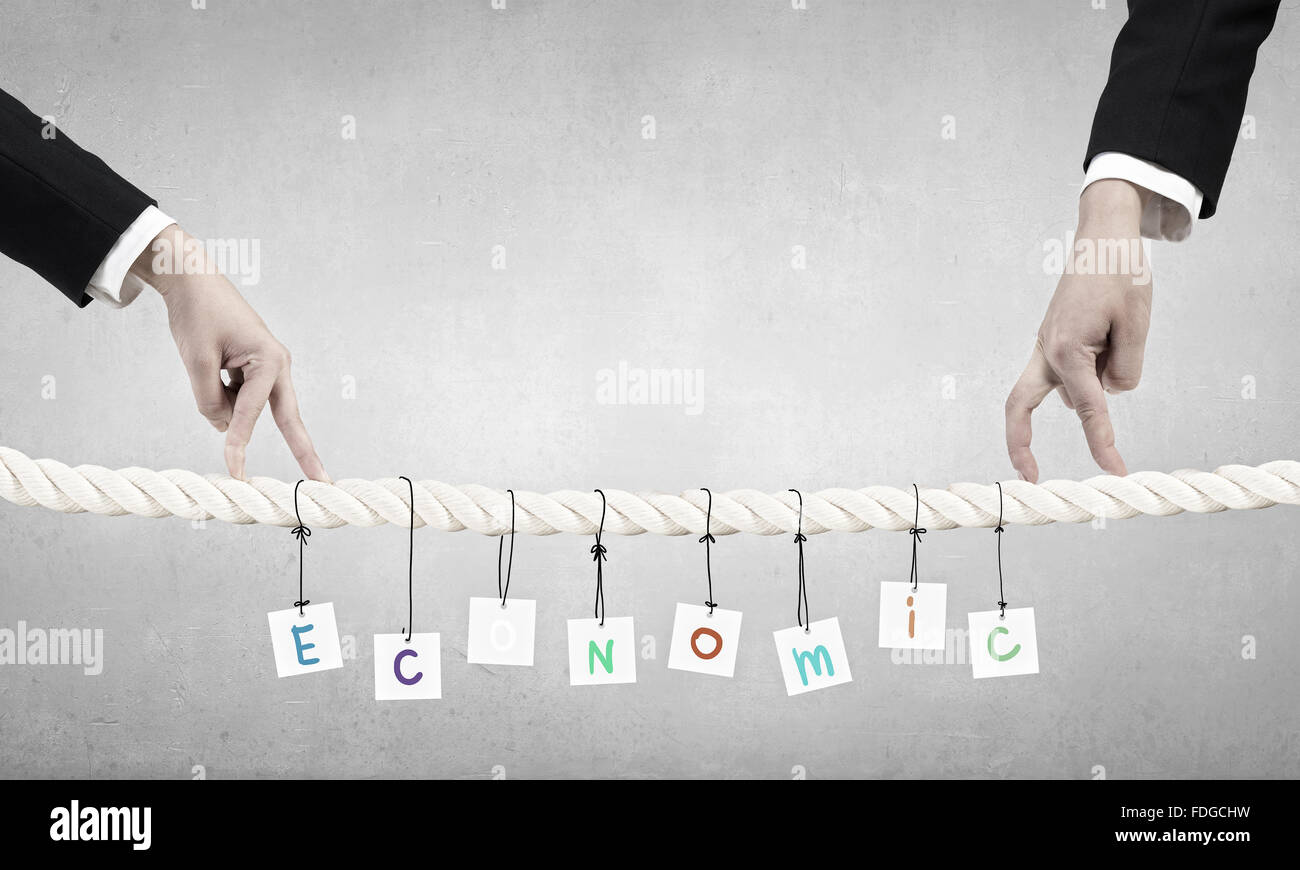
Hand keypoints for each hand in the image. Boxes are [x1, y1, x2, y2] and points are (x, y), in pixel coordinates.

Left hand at [130, 225, 328, 481]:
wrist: (192, 280)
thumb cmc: (198, 314)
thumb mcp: (196, 360)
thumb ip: (208, 401)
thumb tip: (222, 429)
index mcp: (270, 360)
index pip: (252, 412)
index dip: (239, 444)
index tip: (236, 474)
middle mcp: (278, 366)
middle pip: (288, 418)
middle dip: (304, 450)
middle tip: (323, 482)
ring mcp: (269, 369)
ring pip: (248, 408)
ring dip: (223, 400)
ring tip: (208, 359)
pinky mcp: (256, 370)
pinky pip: (239, 397)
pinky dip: (221, 392)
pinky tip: (213, 363)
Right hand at [1005, 179, 1151, 482]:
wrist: (1103, 236)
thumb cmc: (1119, 274)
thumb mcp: (1136, 324)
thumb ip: (1125, 369)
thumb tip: (1109, 394)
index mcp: (1065, 349)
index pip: (1088, 408)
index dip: (1103, 443)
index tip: (1114, 472)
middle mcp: (1046, 350)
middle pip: (1021, 406)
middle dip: (1020, 443)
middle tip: (1029, 477)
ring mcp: (1045, 345)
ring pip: (1070, 386)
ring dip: (1098, 376)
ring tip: (1123, 327)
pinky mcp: (1053, 341)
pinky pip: (1072, 369)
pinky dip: (1097, 365)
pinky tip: (1115, 332)